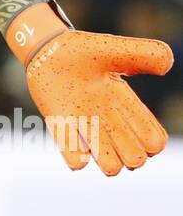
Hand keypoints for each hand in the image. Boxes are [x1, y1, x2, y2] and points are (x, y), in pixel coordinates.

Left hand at [7, 3, 172, 175]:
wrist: (48, 50)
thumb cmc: (84, 51)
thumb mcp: (119, 50)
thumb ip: (146, 53)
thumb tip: (169, 65)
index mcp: (127, 105)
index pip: (152, 138)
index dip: (152, 141)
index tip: (139, 125)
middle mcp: (109, 122)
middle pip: (135, 158)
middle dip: (133, 156)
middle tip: (119, 136)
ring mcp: (85, 127)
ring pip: (110, 165)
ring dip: (108, 160)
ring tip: (97, 143)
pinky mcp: (61, 127)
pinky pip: (74, 158)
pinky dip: (78, 157)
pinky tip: (78, 146)